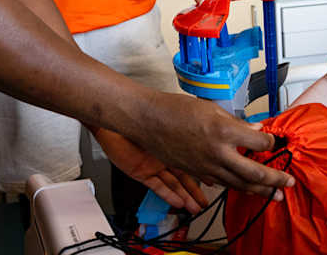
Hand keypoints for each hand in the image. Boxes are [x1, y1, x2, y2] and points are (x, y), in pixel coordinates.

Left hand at [92, 128, 207, 213]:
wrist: (112, 124)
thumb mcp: (165, 126)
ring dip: (184, 197)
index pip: (190, 163)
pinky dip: (168, 195)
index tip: (213, 181)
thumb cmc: (136, 118)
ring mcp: (153, 166)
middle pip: (183, 178)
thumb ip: (180, 134)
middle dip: (194, 191)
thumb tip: (199, 130)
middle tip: (204, 202)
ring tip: (195, 208)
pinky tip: (178, 203)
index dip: (202, 173)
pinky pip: (157, 187)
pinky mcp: (141, 173)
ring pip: (172, 185)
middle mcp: (163, 157)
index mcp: (171, 144)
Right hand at [126, 92, 293, 197]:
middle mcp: (218, 153)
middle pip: (255, 173)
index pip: (260, 144)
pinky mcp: (198, 173)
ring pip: (240, 185)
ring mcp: (207, 166)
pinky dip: (238, 188)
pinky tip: (246, 189)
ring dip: (260, 191)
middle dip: (275, 179)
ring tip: (274, 195)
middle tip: (288, 182)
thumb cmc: (176, 109)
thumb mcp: (212, 109)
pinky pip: (223, 185)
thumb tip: (256, 130)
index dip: (271, 144)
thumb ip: (237, 123)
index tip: (275, 143)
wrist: (149, 121)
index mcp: (224, 131)